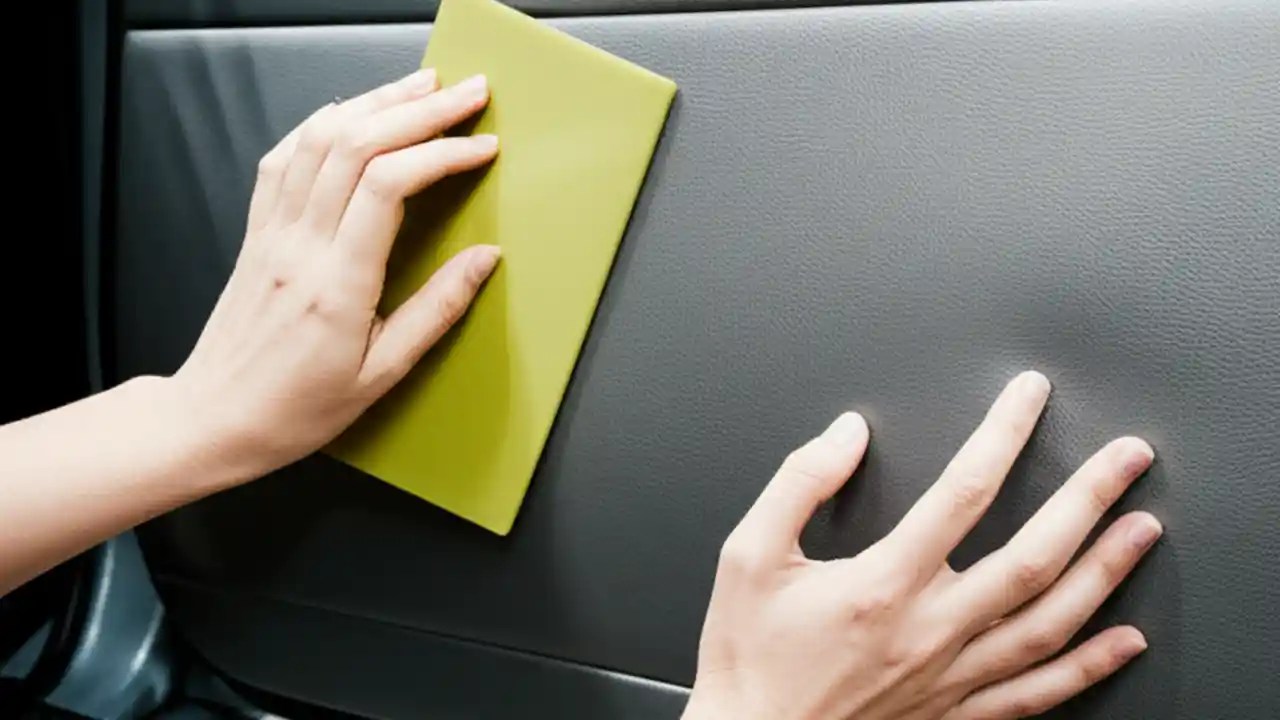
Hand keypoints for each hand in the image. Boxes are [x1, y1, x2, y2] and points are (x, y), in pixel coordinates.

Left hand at [171, 69, 499, 477]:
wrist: (215, 419)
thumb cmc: (297, 409)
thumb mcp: (383, 374)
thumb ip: (437, 310)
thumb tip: (485, 260)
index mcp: (337, 284)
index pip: (387, 185)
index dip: (440, 153)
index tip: (481, 148)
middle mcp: (299, 246)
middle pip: (356, 145)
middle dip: (418, 109)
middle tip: (466, 93)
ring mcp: (272, 233)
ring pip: (318, 138)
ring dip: (374, 102)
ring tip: (419, 87)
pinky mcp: (256, 232)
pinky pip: (282, 158)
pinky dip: (320, 124)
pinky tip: (349, 113)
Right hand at [685, 371, 1159, 719]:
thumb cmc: (748, 655)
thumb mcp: (747, 554)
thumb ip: (799, 483)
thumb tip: (847, 434)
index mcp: (880, 585)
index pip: (961, 492)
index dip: (1002, 434)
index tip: (1028, 397)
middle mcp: (926, 631)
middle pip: (1031, 557)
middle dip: (1088, 498)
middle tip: (1127, 458)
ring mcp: (948, 676)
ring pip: (1048, 622)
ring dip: (1104, 572)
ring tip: (1143, 530)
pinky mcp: (952, 711)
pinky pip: (1036, 693)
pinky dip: (1087, 666)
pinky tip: (1124, 640)